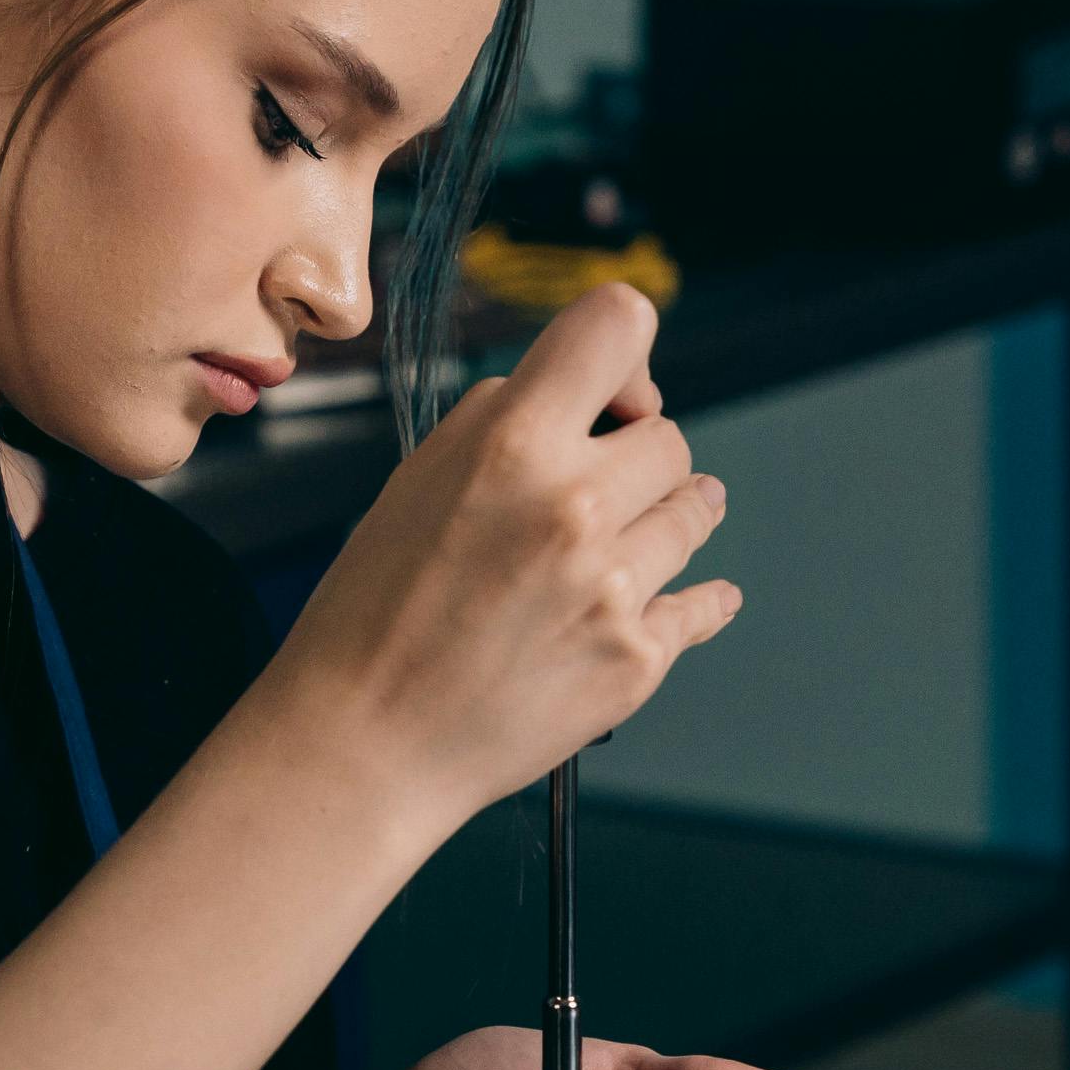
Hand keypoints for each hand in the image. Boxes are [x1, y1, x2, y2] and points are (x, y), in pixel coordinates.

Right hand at [247, 285, 736, 845]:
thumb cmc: (373, 614)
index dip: (626, 358)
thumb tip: (582, 396)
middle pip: (671, 438)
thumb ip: (499, 423)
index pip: (617, 326)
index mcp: (509, 446)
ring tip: (629, 540)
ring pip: (695, 513)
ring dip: (668, 519)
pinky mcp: (637, 659)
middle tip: (599, 493)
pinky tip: (679, 596)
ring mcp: (614, 587)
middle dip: (637, 459)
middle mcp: (573, 507)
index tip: (613, 397)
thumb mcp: (415, 482)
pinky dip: (694, 598)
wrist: (365, 744)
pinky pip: (704, 603)